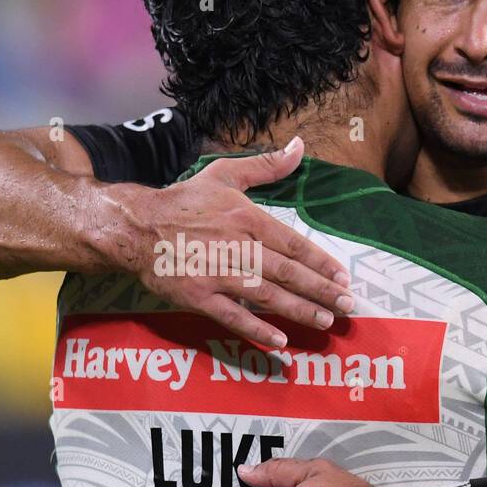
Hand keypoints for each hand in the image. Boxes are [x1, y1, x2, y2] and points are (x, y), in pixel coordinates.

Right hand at [105, 137, 354, 347]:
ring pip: (267, 295)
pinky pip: (232, 316)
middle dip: (322, 290)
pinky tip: (281, 340)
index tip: (343, 277)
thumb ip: (266, 165)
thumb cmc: (183, 201)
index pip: (294, 244)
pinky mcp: (198, 296)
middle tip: (349, 305)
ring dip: (300, 310)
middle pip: (287, 272)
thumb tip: (299, 145)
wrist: (136, 226)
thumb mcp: (225, 174)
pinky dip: (257, 329)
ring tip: (326, 320)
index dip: (321, 262)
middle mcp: (237, 246)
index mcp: (247, 218)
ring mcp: (217, 273)